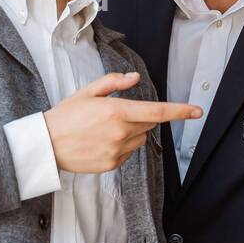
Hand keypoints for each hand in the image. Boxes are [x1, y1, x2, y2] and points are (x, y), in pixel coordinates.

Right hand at [43, 71, 200, 172]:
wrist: (46, 146)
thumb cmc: (65, 115)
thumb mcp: (87, 92)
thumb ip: (114, 82)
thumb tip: (135, 78)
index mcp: (117, 112)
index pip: (158, 112)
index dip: (181, 111)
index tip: (198, 111)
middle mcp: (121, 133)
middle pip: (150, 123)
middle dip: (142, 116)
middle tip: (117, 114)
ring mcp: (118, 151)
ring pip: (141, 138)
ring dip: (133, 132)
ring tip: (105, 129)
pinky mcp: (113, 164)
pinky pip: (129, 152)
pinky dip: (122, 146)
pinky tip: (101, 142)